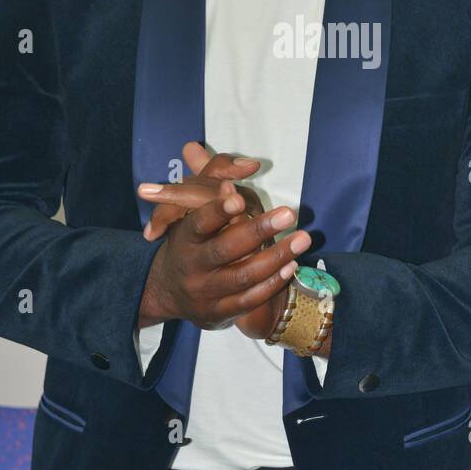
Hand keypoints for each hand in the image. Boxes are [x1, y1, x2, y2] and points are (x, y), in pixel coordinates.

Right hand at [137, 141, 309, 338]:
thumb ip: (212, 178)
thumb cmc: (189, 240)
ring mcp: (204, 292)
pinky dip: (271, 284)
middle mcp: (191, 265)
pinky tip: (291, 266)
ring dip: (275, 257)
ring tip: (303, 238)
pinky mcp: (218, 313)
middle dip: (257, 231)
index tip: (237, 196)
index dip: (217, 210)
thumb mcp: (191, 206)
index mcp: (184, 236)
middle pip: (224, 249)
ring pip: (242, 276)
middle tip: (289, 212)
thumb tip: (231, 156)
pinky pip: (248, 300)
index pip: (199, 222)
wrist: (167, 291)